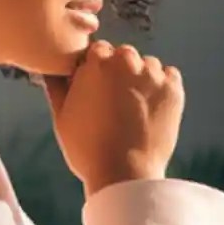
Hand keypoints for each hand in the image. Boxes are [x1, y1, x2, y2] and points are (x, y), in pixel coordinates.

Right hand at [42, 41, 184, 194]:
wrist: (125, 173)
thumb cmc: (87, 148)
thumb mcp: (61, 116)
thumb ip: (57, 85)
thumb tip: (50, 67)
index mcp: (96, 62)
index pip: (98, 51)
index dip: (96, 70)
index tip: (96, 89)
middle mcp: (126, 61)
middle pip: (123, 55)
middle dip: (119, 71)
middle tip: (116, 101)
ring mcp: (152, 74)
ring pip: (147, 65)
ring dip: (142, 77)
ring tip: (135, 107)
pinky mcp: (173, 89)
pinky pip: (169, 76)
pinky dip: (163, 86)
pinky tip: (152, 107)